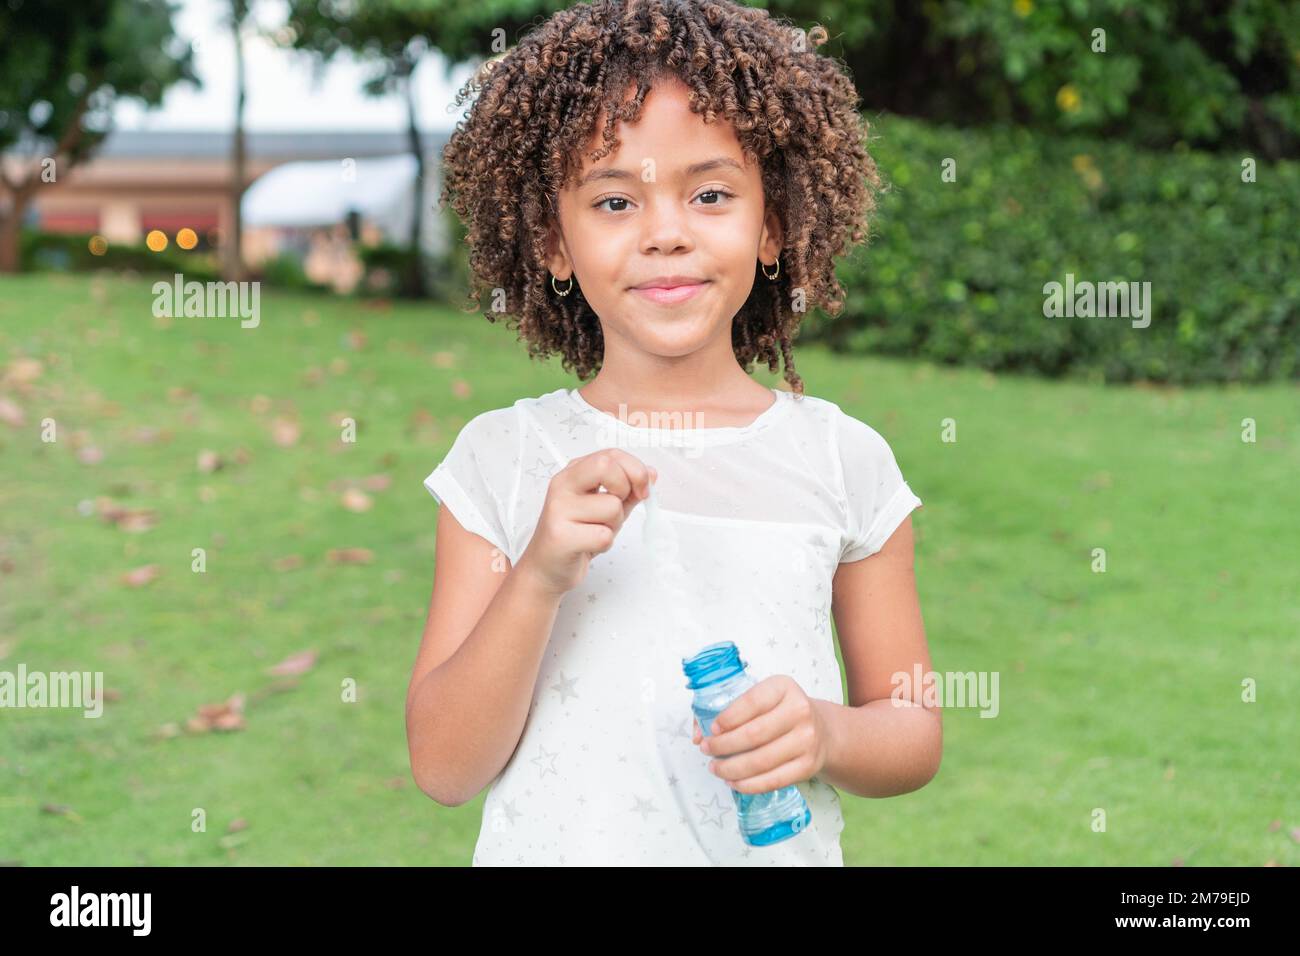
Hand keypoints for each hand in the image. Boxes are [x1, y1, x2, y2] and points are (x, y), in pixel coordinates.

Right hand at [516, 449, 656, 598]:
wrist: (546, 568)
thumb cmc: (575, 535)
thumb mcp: (604, 508)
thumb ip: (628, 490)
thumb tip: (652, 473)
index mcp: (573, 473)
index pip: (611, 455)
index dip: (635, 470)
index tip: (642, 489)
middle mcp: (563, 486)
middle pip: (606, 466)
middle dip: (625, 487)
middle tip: (619, 507)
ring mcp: (559, 509)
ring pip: (612, 507)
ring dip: (614, 525)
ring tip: (595, 531)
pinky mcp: (561, 535)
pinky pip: (604, 536)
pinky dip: (605, 545)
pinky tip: (588, 546)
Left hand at [691, 675, 830, 793]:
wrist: (822, 731)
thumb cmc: (780, 713)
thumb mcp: (762, 698)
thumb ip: (727, 709)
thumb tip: (696, 734)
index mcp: (783, 688)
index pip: (751, 702)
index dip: (728, 718)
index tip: (711, 729)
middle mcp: (799, 711)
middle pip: (753, 735)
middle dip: (722, 746)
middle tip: (706, 749)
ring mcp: (806, 740)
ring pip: (760, 761)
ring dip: (731, 769)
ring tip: (716, 768)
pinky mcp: (807, 766)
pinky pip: (772, 780)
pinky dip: (748, 785)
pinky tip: (734, 781)